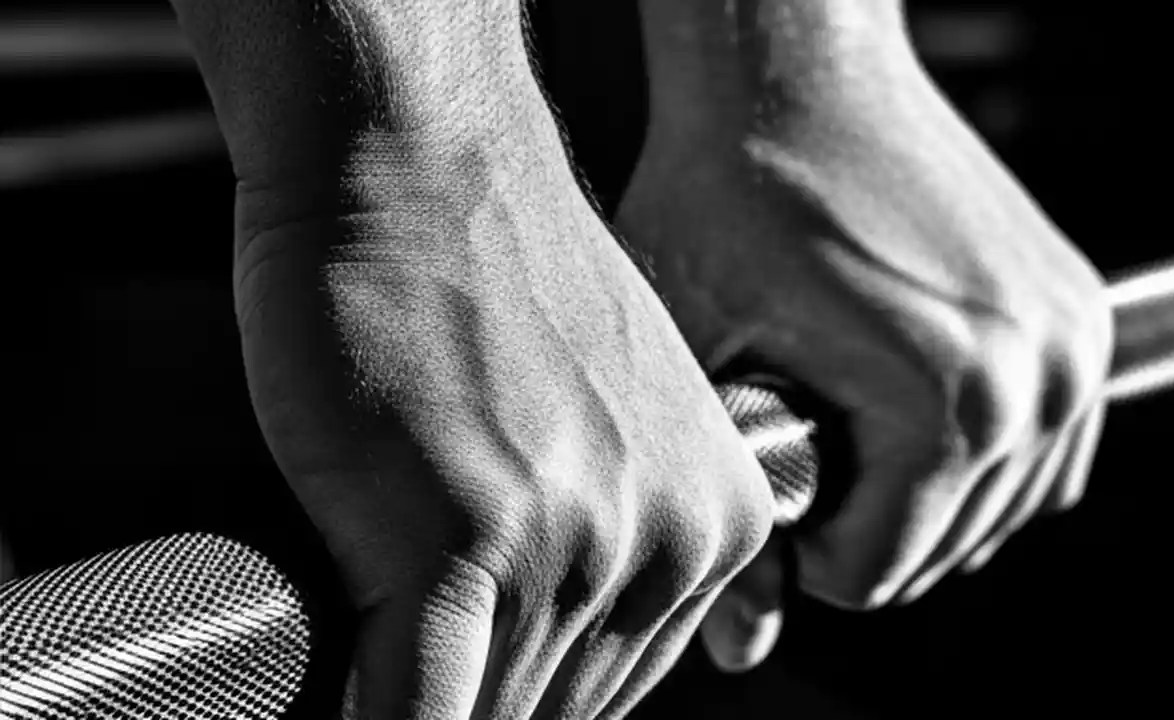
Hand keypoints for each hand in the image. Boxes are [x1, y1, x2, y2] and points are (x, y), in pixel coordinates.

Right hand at [230, 138, 774, 714]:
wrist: (421, 161)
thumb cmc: (486, 280)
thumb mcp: (605, 422)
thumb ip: (603, 535)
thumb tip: (542, 645)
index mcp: (719, 521)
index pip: (619, 686)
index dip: (531, 700)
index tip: (481, 688)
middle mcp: (666, 539)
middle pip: (558, 708)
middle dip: (477, 704)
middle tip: (424, 675)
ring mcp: (570, 542)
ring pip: (493, 714)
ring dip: (418, 708)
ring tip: (376, 669)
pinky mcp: (459, 537)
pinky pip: (416, 708)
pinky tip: (338, 712)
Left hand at [615, 19, 1112, 669]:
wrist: (794, 68)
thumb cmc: (725, 194)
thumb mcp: (700, 360)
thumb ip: (736, 516)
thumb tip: (749, 654)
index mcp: (949, 401)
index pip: (875, 576)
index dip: (797, 535)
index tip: (763, 450)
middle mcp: (1040, 378)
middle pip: (938, 551)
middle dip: (854, 513)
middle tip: (795, 412)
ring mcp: (1073, 345)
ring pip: (992, 513)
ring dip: (909, 490)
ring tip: (840, 398)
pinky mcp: (1080, 316)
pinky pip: (1041, 455)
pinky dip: (971, 460)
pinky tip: (898, 404)